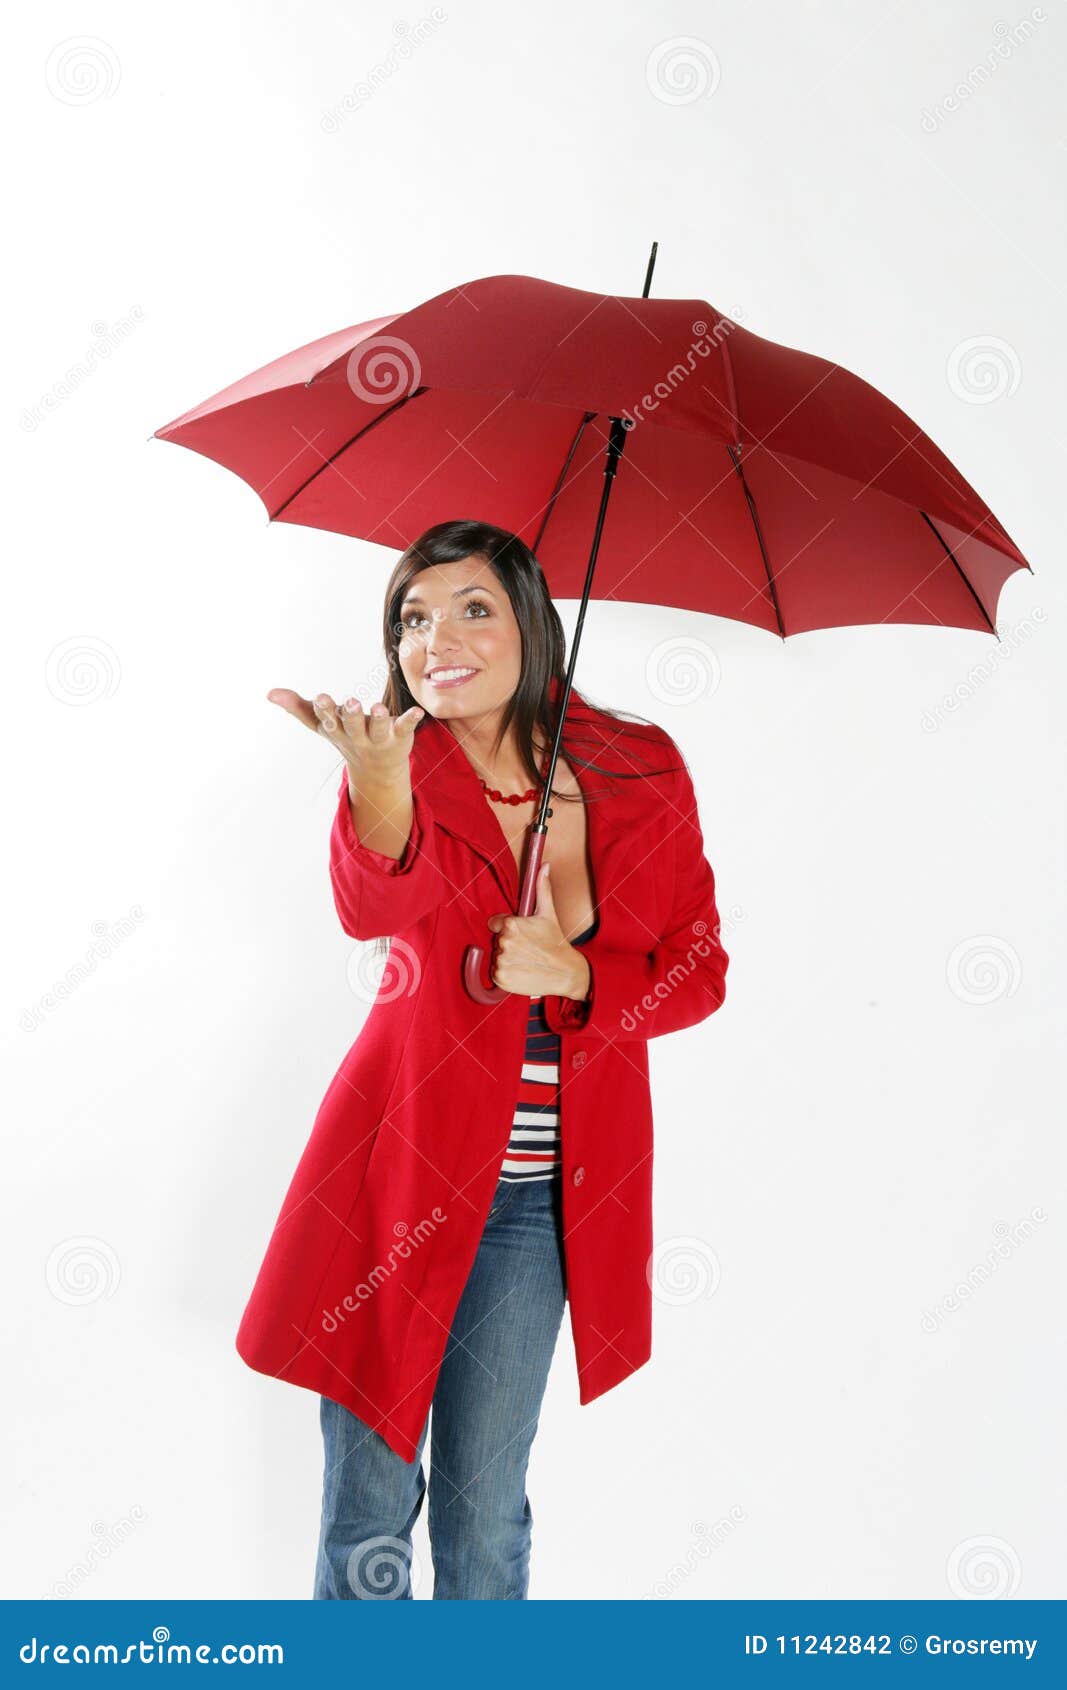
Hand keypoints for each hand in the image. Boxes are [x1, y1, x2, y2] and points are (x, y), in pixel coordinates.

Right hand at [267, 688, 423, 784]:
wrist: (377, 770)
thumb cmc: (346, 737)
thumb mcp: (322, 725)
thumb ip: (299, 707)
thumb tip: (270, 693)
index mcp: (338, 730)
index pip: (329, 720)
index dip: (326, 710)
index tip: (322, 698)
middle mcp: (357, 736)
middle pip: (353, 726)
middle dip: (351, 715)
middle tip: (351, 702)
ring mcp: (379, 738)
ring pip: (378, 729)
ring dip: (379, 719)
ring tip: (379, 708)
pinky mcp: (399, 737)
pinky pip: (405, 728)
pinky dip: (410, 720)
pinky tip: (418, 712)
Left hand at [486, 863, 591, 999]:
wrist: (566, 972)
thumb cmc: (556, 942)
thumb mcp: (549, 913)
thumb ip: (542, 888)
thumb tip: (544, 866)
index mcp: (511, 925)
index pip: (495, 924)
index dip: (507, 928)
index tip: (522, 935)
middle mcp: (504, 942)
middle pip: (497, 940)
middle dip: (509, 943)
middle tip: (528, 948)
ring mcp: (502, 961)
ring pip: (496, 957)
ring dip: (507, 958)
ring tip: (526, 960)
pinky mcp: (501, 979)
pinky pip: (496, 973)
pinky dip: (506, 973)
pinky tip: (522, 971)